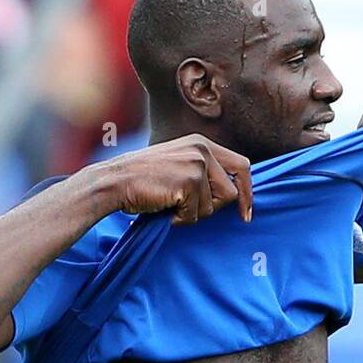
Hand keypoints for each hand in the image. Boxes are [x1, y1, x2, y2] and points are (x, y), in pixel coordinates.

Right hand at [109, 135, 252, 224]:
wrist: (115, 181)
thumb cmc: (143, 179)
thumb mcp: (178, 164)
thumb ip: (202, 172)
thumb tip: (232, 194)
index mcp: (202, 143)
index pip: (242, 166)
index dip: (248, 192)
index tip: (246, 214)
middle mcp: (203, 150)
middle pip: (231, 193)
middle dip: (213, 208)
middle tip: (186, 208)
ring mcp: (196, 165)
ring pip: (213, 207)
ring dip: (192, 214)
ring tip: (169, 202)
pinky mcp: (188, 183)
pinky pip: (195, 215)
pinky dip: (179, 219)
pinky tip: (163, 207)